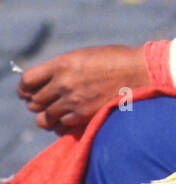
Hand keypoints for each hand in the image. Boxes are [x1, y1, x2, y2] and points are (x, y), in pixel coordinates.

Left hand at [18, 45, 149, 132]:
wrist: (142, 71)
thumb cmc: (115, 60)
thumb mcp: (84, 56)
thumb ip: (62, 69)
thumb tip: (45, 83)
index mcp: (62, 63)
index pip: (27, 80)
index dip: (25, 88)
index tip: (29, 91)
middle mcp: (63, 82)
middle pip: (33, 101)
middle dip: (38, 103)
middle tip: (48, 102)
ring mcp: (73, 101)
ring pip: (44, 118)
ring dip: (49, 116)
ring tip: (58, 112)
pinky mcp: (84, 115)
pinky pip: (61, 126)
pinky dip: (62, 125)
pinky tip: (71, 118)